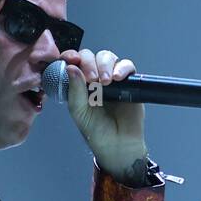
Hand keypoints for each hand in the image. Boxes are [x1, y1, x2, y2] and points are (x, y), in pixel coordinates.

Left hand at [59, 49, 148, 183]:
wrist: (117, 144)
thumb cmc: (96, 130)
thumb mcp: (79, 111)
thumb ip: (74, 90)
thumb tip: (71, 67)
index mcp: (79, 83)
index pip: (73, 62)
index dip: (71, 56)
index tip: (71, 60)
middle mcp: (95, 78)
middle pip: (91, 56)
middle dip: (89, 63)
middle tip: (91, 79)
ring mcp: (112, 79)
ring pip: (108, 57)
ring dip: (105, 65)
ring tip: (105, 82)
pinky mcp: (129, 82)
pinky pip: (127, 66)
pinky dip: (122, 68)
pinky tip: (118, 79)